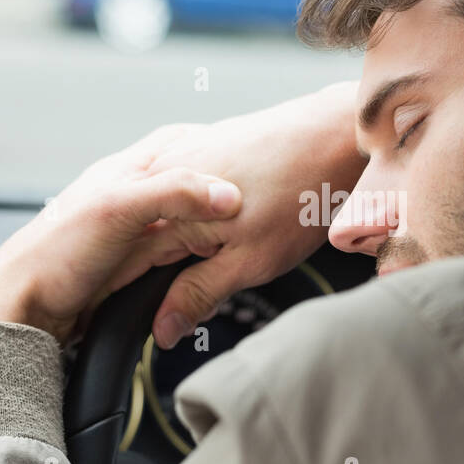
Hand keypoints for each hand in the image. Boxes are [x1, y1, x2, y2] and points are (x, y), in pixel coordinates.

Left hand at [0, 158, 241, 345]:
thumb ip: (174, 194)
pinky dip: (190, 263)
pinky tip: (202, 271)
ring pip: (183, 228)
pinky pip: (170, 258)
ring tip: (237, 242)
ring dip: (206, 236)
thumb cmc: (56, 252)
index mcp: (129, 173)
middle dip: (218, 203)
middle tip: (255, 210)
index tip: (256, 166)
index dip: (220, 157)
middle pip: (189, 193)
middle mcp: (131, 197)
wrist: (18, 307)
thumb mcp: (120, 209)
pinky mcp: (127, 266)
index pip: (185, 152)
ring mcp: (130, 233)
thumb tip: (228, 195)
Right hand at [127, 81, 364, 348]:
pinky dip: (206, 204)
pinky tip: (247, 204)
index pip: (128, 263)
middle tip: (222, 266)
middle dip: (171, 262)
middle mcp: (165, 171)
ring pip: (170, 208)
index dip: (142, 291)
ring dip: (191, 232)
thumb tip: (162, 328)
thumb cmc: (300, 194)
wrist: (335, 134)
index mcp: (166, 208)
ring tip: (243, 230)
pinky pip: (192, 184)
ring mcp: (185, 150)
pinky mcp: (207, 139)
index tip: (165, 306)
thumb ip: (199, 292)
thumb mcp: (249, 261)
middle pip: (146, 234)